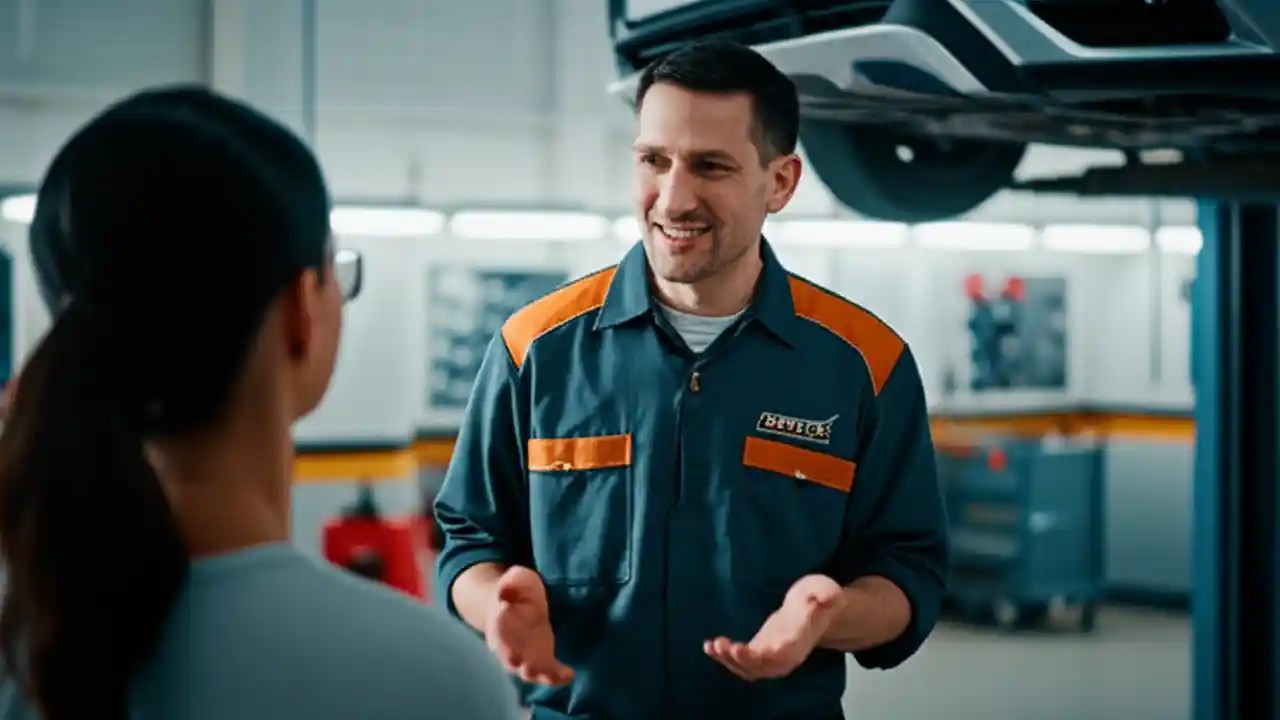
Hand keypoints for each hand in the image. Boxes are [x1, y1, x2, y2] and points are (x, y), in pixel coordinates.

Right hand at [484, 566, 574, 685]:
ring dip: (535, 672)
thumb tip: (505, 590)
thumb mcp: (514, 579)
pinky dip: (557, 676)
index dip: (499, 619)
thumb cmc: (513, 592)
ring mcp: (525, 655)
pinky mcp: (542, 660)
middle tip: (516, 659)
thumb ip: (510, 582)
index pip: (497, 624)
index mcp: (499, 622)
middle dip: (512, 657)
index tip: (503, 609)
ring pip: (527, 670)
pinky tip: (569, 673)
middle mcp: (508, 645)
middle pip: (508, 655)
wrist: (510, 609)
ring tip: (547, 673)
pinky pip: (548, 672)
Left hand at [704, 574, 843, 680]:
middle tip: (725, 645)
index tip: (751, 649)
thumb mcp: (824, 590)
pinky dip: (725, 657)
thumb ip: (826, 594)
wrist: (814, 611)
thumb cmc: (817, 599)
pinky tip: (709, 646)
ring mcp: (770, 656)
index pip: (786, 653)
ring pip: (749, 668)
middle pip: (763, 666)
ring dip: (730, 660)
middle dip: (743, 660)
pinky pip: (741, 662)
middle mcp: (785, 655)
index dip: (769, 655)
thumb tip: (830, 596)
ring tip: (715, 645)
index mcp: (800, 641)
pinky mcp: (758, 652)